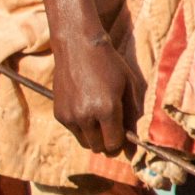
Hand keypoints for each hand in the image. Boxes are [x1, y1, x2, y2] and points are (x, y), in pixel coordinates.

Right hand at [50, 32, 135, 156]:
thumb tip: (134, 141)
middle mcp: (86, 116)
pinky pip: (74, 132)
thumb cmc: (110, 64)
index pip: (114, 143)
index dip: (123, 145)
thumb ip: (133, 115)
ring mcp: (70, 116)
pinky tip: (89, 112)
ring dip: (95, 138)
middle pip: (99, 147)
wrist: (78, 47)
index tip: (127, 141)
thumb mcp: (130, 86)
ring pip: (85, 143)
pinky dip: (83, 128)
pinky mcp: (59, 114)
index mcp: (107, 109)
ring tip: (103, 121)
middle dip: (109, 144)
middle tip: (115, 132)